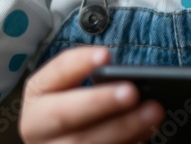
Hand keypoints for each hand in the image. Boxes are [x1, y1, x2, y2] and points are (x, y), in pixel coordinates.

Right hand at [19, 46, 164, 143]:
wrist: (65, 141)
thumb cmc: (82, 108)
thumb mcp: (79, 89)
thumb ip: (101, 81)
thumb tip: (136, 78)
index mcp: (39, 95)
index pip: (54, 73)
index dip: (79, 63)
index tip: (106, 55)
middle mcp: (38, 126)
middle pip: (63, 115)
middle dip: (99, 102)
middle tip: (131, 92)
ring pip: (83, 142)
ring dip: (122, 128)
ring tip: (153, 112)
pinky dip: (126, 143)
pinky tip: (145, 134)